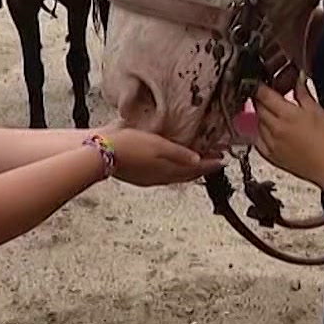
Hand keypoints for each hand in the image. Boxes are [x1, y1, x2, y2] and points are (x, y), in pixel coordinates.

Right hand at [105, 128, 224, 186]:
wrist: (100, 153)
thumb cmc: (128, 145)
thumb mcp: (157, 144)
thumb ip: (178, 153)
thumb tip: (197, 160)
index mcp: (167, 171)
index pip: (195, 168)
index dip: (210, 164)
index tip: (223, 159)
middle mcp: (160, 178)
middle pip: (187, 174)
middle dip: (202, 167)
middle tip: (215, 160)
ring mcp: (148, 178)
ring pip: (174, 176)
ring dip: (187, 169)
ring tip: (196, 161)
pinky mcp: (138, 175)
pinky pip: (163, 174)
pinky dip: (173, 169)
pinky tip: (170, 164)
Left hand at [250, 79, 323, 188]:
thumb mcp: (316, 110)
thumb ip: (302, 92)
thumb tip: (296, 78)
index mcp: (285, 114)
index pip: (263, 94)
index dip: (260, 85)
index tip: (261, 82)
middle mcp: (274, 129)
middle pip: (258, 107)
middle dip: (262, 98)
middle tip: (270, 95)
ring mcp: (269, 143)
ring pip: (256, 122)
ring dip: (262, 114)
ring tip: (274, 113)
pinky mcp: (269, 156)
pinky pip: (257, 139)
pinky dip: (260, 131)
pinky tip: (270, 129)